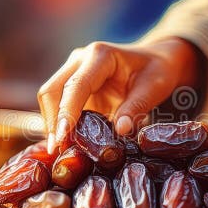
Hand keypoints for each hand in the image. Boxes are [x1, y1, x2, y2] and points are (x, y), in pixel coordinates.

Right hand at [38, 38, 198, 152]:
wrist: (156, 59)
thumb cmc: (157, 70)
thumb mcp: (154, 87)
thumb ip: (136, 108)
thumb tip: (119, 132)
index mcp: (100, 55)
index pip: (75, 85)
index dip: (66, 112)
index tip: (62, 137)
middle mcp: (80, 60)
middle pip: (52, 91)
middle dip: (52, 121)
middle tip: (57, 151)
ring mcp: (73, 72)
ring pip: (50, 99)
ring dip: (53, 125)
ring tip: (61, 151)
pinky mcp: (73, 86)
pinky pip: (58, 106)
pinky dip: (59, 124)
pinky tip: (67, 144)